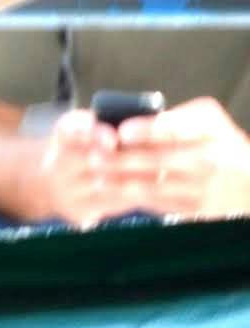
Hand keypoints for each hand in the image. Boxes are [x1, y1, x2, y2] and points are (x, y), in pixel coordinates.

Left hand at [43, 97, 249, 224]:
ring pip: (154, 186)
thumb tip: (133, 122)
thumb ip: (175, 118)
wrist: (249, 182)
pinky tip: (112, 192)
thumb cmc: (219, 142)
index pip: (176, 129)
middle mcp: (207, 159)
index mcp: (209, 130)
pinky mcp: (193, 209)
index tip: (121, 131)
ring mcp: (200, 187)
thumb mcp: (208, 120)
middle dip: (123, 159)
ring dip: (121, 183)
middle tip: (94, 156)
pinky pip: (157, 203)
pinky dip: (132, 197)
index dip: (148, 130)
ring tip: (96, 177)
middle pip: (159, 160)